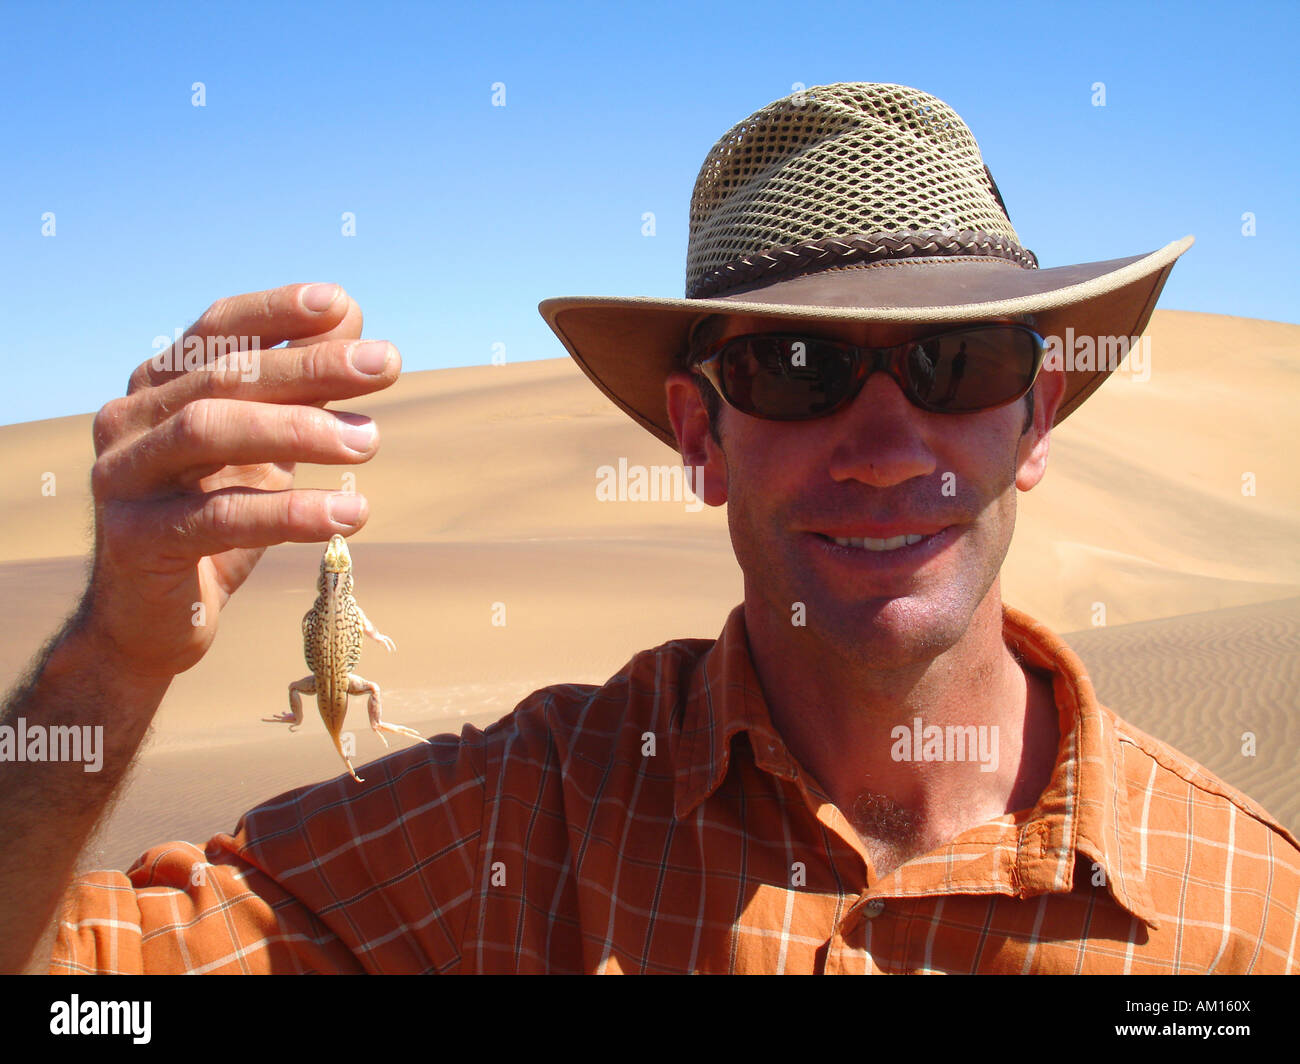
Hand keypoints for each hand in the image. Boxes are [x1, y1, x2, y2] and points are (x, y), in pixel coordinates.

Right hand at [83, 283, 400, 677]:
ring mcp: (123, 478)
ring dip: (299, 429)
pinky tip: (351, 513)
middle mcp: (129, 420)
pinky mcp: (135, 541)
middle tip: (387, 364)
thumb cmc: (216, 517)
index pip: (218, 330)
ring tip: (371, 440)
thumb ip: (297, 387)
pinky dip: (290, 512)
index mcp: (157, 387)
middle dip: (311, 366)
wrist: (153, 618)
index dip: (277, 312)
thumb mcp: (265, 448)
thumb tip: (348, 316)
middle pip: (225, 377)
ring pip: (211, 432)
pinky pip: (219, 517)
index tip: (341, 303)